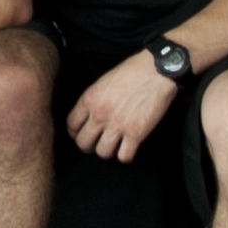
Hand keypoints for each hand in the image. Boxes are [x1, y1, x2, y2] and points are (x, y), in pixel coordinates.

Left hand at [66, 53, 180, 161]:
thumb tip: (90, 114)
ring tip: (114, 146)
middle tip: (95, 143)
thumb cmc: (133, 71)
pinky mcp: (136, 134)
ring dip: (108, 151)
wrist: (156, 71)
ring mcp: (117, 125)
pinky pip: (124, 156)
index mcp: (90, 99)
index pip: (71, 125)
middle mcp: (100, 114)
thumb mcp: (103, 81)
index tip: (81, 133)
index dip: (75, 132)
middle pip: (83, 143)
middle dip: (88, 146)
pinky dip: (126, 155)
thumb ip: (94, 99)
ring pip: (102, 153)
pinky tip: (129, 147)